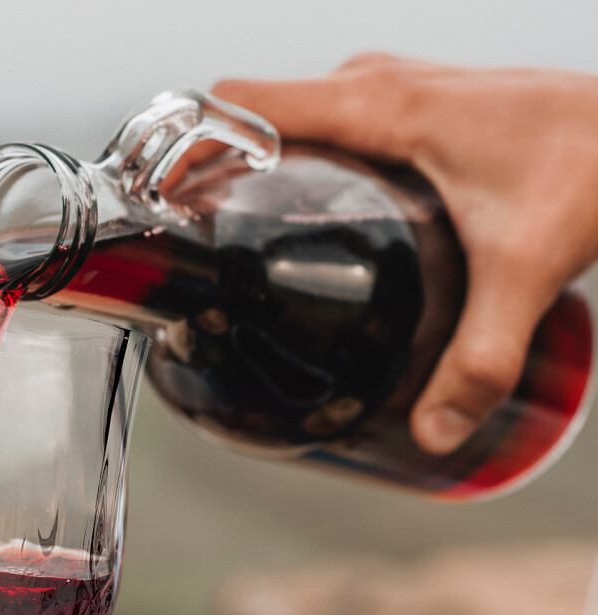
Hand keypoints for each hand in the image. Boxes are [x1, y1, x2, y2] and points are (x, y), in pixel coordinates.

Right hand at [213, 58, 597, 453]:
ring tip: (244, 247)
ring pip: (294, 124)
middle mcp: (375, 87)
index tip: (157, 208)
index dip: (183, 150)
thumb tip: (434, 430)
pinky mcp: (416, 107)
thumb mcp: (528, 270)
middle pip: (254, 121)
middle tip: (201, 252)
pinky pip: (330, 127)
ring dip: (259, 173)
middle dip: (214, 178)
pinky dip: (302, 166)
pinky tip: (317, 226)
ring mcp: (396, 91)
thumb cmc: (595, 164)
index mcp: (378, 108)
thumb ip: (479, 357)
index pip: (239, 107)